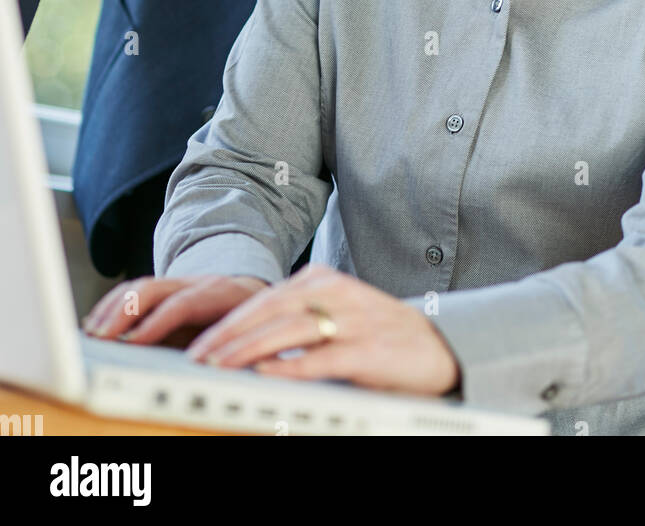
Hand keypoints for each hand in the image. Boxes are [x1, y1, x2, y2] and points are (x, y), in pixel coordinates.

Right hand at [82, 275, 268, 347]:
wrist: (253, 292)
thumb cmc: (252, 322)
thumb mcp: (249, 335)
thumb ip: (231, 349)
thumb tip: (217, 368)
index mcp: (220, 294)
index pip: (184, 304)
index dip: (158, 323)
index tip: (133, 343)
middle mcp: (196, 283)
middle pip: (154, 289)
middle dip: (124, 314)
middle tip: (101, 338)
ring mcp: (178, 283)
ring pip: (139, 287)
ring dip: (111, 310)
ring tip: (91, 334)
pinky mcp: (164, 291)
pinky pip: (133, 291)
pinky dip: (111, 307)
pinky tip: (96, 324)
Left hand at [185, 264, 460, 397]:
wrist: (438, 345)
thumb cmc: (377, 332)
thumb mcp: (334, 313)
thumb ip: (296, 318)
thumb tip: (243, 339)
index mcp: (322, 280)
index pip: (263, 299)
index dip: (228, 322)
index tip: (198, 344)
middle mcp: (334, 292)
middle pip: (269, 311)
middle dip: (228, 336)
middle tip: (197, 357)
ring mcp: (352, 320)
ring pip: (289, 331)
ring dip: (249, 350)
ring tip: (219, 366)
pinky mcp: (368, 349)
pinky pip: (322, 357)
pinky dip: (292, 366)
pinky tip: (267, 374)